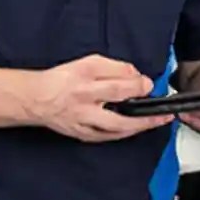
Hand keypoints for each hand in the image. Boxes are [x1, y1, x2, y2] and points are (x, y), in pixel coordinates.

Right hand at [29, 54, 173, 142]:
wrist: (37, 99)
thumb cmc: (63, 79)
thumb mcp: (87, 63)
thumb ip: (113, 67)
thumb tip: (135, 75)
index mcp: (85, 76)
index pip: (116, 79)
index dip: (137, 83)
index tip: (149, 84)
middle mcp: (84, 98)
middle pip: (117, 102)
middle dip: (143, 107)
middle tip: (162, 110)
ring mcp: (82, 119)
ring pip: (115, 126)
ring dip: (139, 125)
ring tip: (157, 122)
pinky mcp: (81, 133)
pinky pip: (106, 137)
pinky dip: (123, 133)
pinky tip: (136, 130)